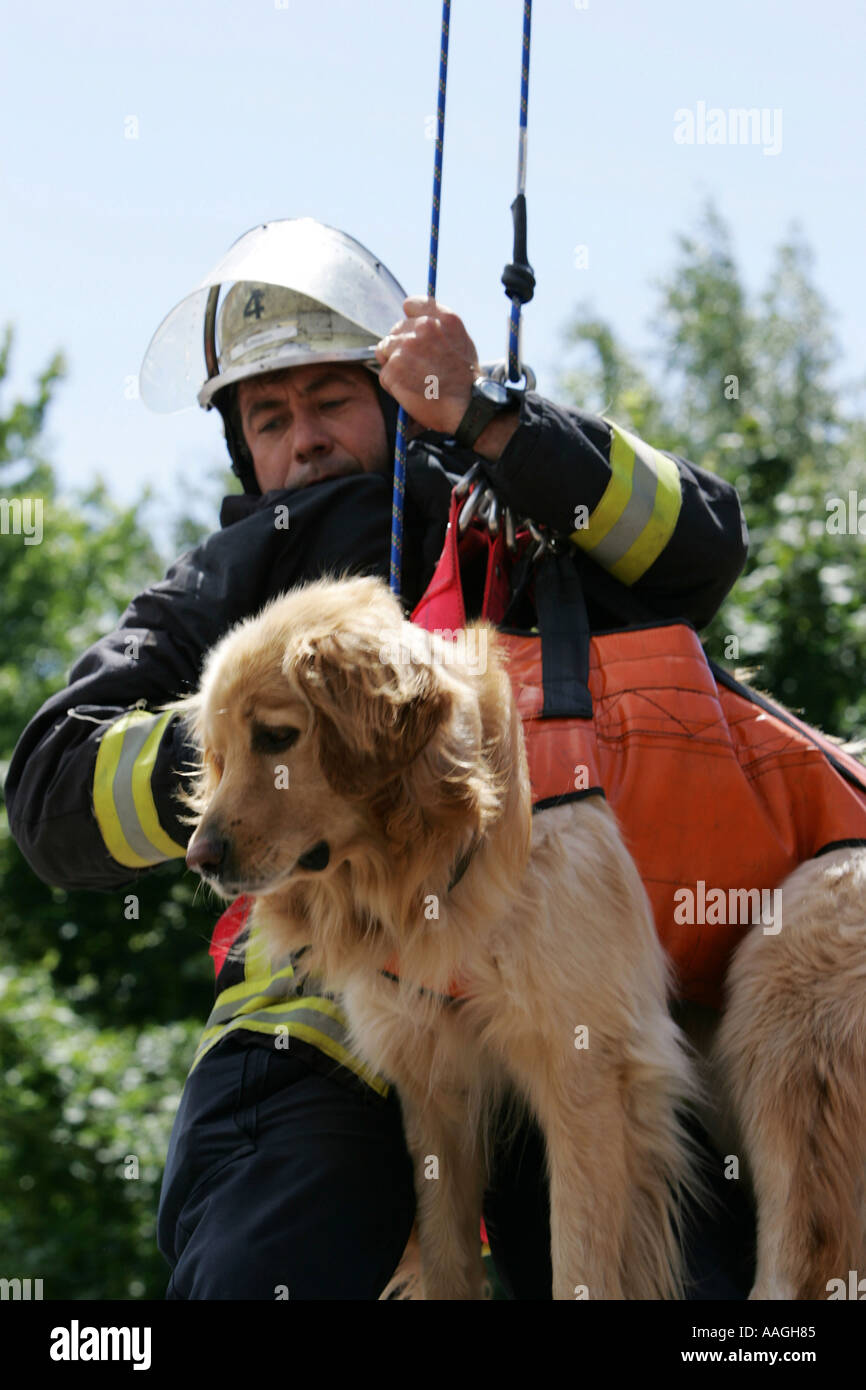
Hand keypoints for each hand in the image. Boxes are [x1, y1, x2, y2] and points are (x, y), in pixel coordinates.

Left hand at [375, 297, 476, 435]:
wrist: (467, 407)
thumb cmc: (466, 380)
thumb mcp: (462, 341)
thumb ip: (440, 327)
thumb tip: (419, 321)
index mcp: (442, 318)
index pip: (411, 305)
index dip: (410, 320)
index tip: (413, 334)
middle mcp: (423, 328)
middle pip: (395, 330)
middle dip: (401, 347)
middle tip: (417, 367)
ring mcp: (406, 348)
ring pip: (385, 350)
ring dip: (394, 365)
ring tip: (414, 379)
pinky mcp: (394, 369)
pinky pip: (384, 374)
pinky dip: (393, 385)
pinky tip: (410, 391)